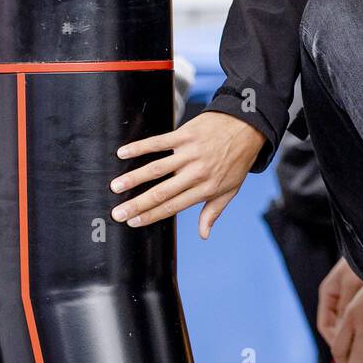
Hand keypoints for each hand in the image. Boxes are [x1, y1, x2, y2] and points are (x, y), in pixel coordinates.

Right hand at [110, 111, 265, 234]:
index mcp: (207, 189)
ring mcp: (191, 153)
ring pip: (157, 168)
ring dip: (134, 178)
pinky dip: (140, 147)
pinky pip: (159, 142)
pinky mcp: (186, 135)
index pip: (173, 206)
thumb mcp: (230, 189)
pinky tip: (123, 153)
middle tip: (116, 213)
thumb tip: (204, 235)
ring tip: (115, 187)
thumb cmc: (237, 161)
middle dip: (137, 204)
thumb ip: (213, 212)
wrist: (246, 127)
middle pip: (162, 192)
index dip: (151, 216)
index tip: (132, 222)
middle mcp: (197, 173)